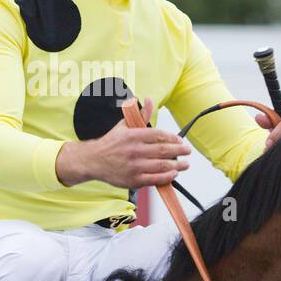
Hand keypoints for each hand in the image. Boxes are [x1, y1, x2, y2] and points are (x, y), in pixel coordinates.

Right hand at [55, 96, 190, 188]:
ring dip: (177, 165)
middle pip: (164, 150)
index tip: (180, 140)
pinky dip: (166, 177)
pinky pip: (155, 179)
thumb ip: (140, 114)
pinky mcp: (133, 179)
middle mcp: (135, 150)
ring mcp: (134, 166)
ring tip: (184, 164)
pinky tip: (173, 174)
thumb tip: (149, 100)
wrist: (93, 160)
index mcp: (133, 135)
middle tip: (187, 151)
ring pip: (162, 165)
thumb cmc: (111, 143)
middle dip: (179, 151)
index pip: (159, 135)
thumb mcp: (124, 125)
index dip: (173, 138)